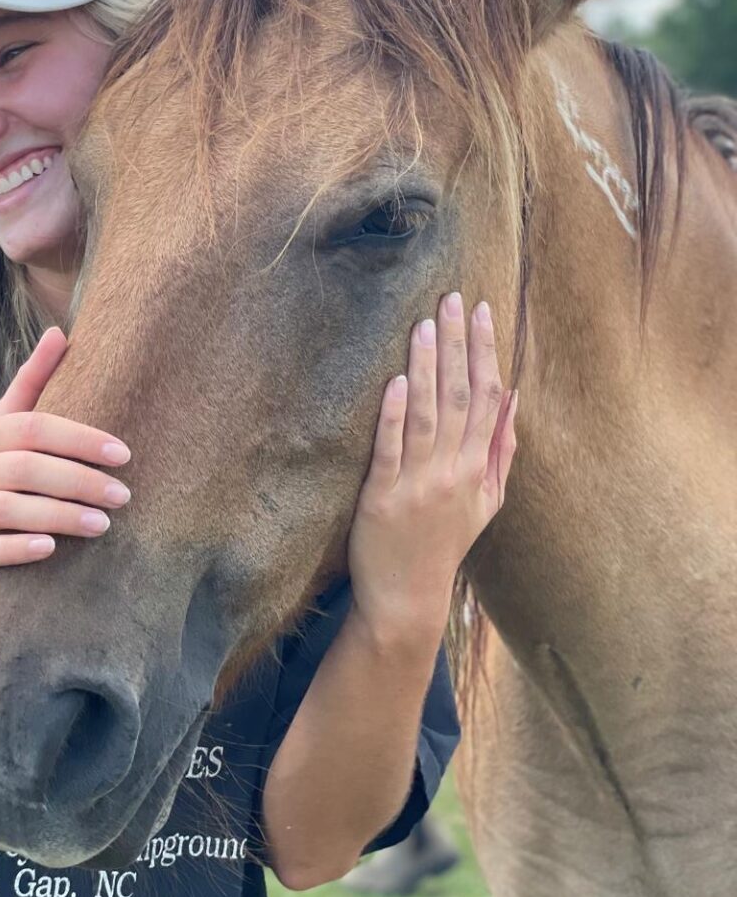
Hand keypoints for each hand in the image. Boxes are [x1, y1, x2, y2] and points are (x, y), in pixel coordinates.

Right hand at [0, 328, 131, 585]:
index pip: (33, 428)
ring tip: (101, 524)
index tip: (123, 454)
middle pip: (23, 469)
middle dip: (78, 481)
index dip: (79, 438)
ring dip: (56, 516)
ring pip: (3, 510)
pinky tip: (48, 549)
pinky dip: (13, 549)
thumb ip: (31, 385)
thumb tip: (61, 333)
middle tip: (122, 495)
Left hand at [347, 293, 517, 637]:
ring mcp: (418, 484)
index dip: (486, 351)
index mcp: (478, 469)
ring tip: (426, 324)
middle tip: (453, 298)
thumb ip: (501, 450)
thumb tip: (515, 398)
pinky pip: (391, 450)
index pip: (490, 398)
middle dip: (459, 344)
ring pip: (428, 415)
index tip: (483, 310)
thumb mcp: (486, 501)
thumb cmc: (444, 544)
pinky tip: (398, 381)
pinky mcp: (381, 498)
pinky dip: (396, 415)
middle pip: (462, 397)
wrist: (406, 599)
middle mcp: (453, 472)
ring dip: (429, 367)